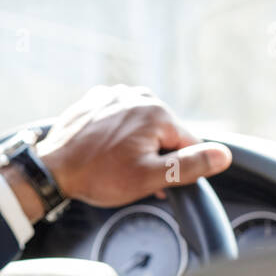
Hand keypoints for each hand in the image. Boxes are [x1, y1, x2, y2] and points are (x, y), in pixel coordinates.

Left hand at [1, 85, 232, 220]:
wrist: (52, 170)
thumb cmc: (97, 175)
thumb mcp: (149, 178)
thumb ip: (189, 165)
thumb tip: (223, 156)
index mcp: (157, 112)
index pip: (188, 144)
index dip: (177, 167)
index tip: (158, 181)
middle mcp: (138, 96)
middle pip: (164, 133)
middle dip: (155, 156)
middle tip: (132, 176)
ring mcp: (114, 95)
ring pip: (141, 126)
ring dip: (137, 145)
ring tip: (115, 165)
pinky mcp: (96, 101)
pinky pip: (119, 119)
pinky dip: (117, 135)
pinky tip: (104, 151)